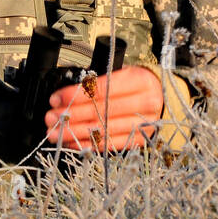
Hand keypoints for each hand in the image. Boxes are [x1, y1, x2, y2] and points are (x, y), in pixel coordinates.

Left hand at [44, 66, 165, 151]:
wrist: (165, 98)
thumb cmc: (138, 84)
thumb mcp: (122, 74)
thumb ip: (98, 82)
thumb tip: (67, 96)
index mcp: (139, 80)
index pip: (101, 89)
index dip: (75, 95)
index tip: (56, 99)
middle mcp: (144, 103)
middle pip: (101, 111)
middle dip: (72, 115)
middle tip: (51, 118)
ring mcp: (144, 123)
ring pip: (104, 130)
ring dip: (75, 132)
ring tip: (56, 132)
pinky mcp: (140, 140)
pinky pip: (111, 144)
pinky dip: (89, 144)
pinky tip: (73, 142)